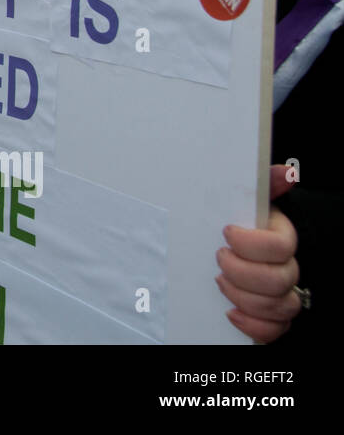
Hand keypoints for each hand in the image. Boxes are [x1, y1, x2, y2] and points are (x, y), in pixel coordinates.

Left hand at [216, 164, 301, 342]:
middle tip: (219, 258)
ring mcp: (281, 295)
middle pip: (279, 280)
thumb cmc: (236, 224)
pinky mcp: (271, 317)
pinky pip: (274, 332)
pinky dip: (252, 325)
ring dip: (242, 296)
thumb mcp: (244, 203)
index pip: (280, 246)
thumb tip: (284, 173)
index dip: (252, 243)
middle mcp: (286, 268)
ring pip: (278, 306)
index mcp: (280, 238)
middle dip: (241, 271)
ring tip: (219, 280)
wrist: (228, 248)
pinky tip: (231, 312)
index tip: (227, 232)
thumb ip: (262, 186)